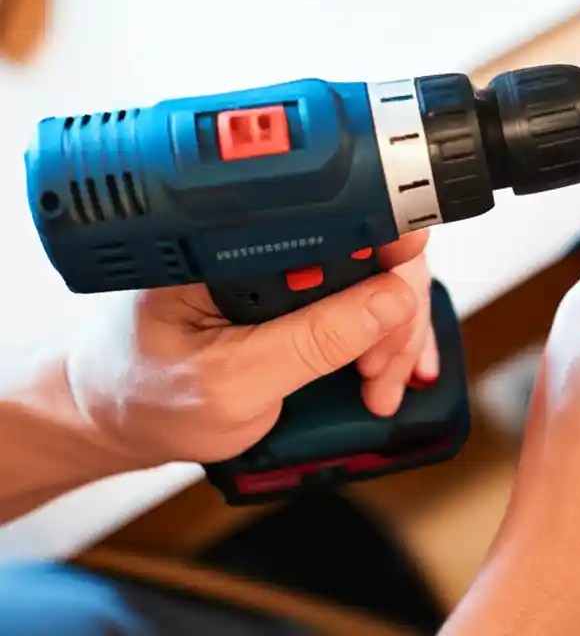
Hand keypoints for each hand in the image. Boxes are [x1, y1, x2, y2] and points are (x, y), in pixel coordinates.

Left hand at [62, 232, 438, 467]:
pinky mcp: (296, 295)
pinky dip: (385, 338)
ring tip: (378, 385)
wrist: (115, 418)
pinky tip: (384, 370)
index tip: (401, 318)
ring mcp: (282, 269)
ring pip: (377, 278)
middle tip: (380, 372)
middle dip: (395, 316)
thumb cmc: (148, 396)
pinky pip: (363, 302)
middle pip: (371, 250)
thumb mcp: (230, 383)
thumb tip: (391, 299)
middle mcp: (262, 242)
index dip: (389, 264)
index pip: (340, 224)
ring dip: (395, 334)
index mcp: (234, 241)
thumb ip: (312, 343)